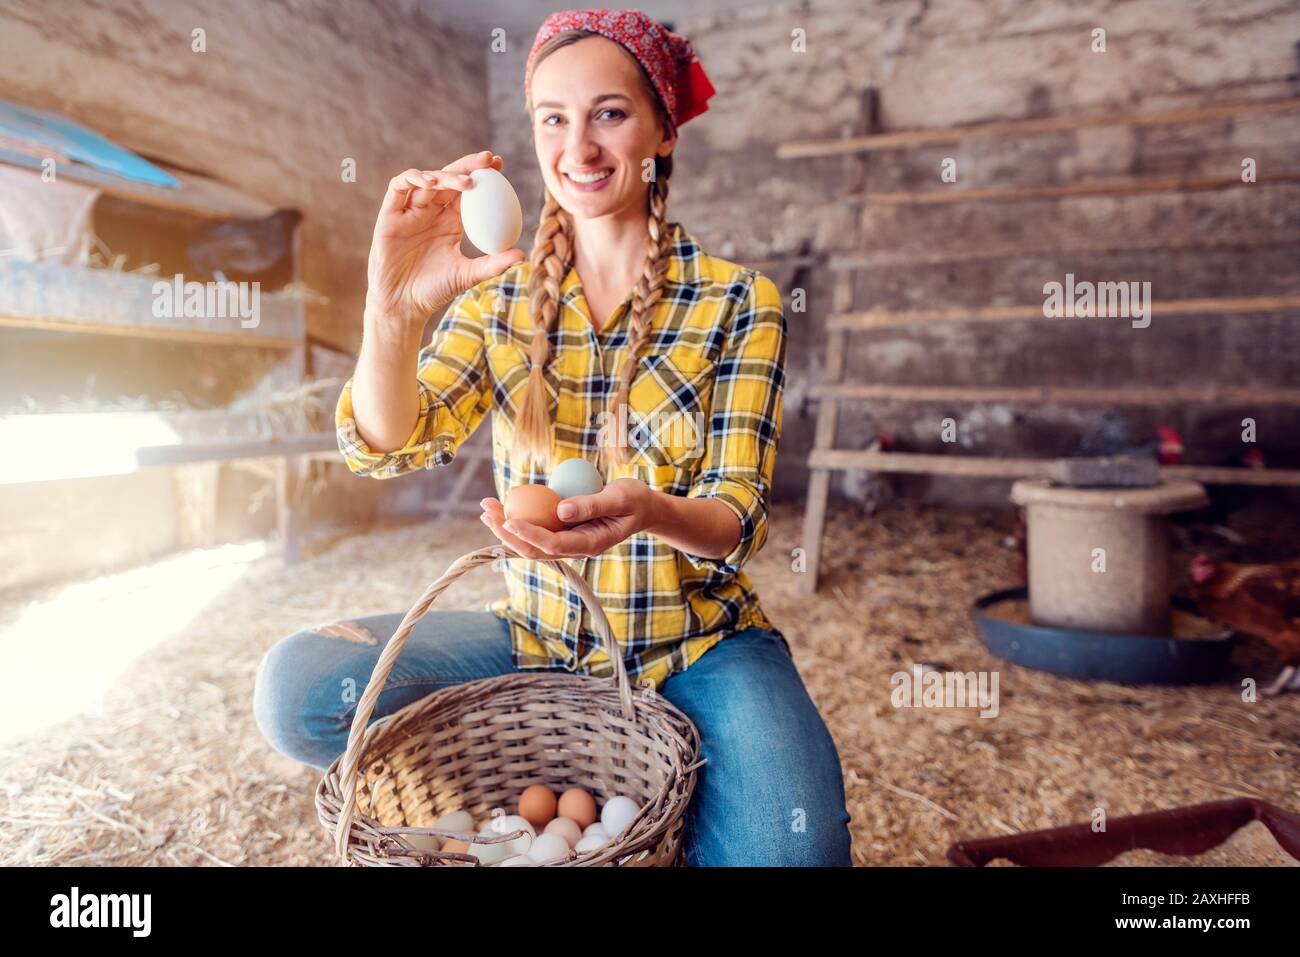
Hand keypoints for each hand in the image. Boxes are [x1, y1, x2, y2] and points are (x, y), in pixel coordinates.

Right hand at [366, 150, 525, 327]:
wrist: (403, 304)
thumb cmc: (435, 290)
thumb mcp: (467, 275)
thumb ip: (493, 264)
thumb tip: (523, 255)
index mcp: (451, 221)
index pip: (468, 191)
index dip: (483, 174)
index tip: (501, 165)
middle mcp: (431, 211)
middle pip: (450, 178)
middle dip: (469, 165)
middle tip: (488, 159)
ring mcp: (410, 211)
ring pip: (427, 180)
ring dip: (445, 175)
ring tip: (466, 180)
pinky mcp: (390, 215)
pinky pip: (399, 188)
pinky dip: (413, 179)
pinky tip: (430, 182)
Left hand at [479, 479, 654, 559]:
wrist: (644, 509)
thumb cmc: (635, 500)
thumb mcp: (620, 498)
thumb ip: (592, 504)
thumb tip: (560, 510)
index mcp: (590, 544)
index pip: (553, 545)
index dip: (529, 534)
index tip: (509, 520)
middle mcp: (575, 548)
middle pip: (534, 549)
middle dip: (507, 532)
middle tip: (486, 511)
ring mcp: (568, 541)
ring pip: (531, 542)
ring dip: (506, 527)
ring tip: (486, 507)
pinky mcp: (563, 532)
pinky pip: (536, 530)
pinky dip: (518, 519)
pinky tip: (503, 504)